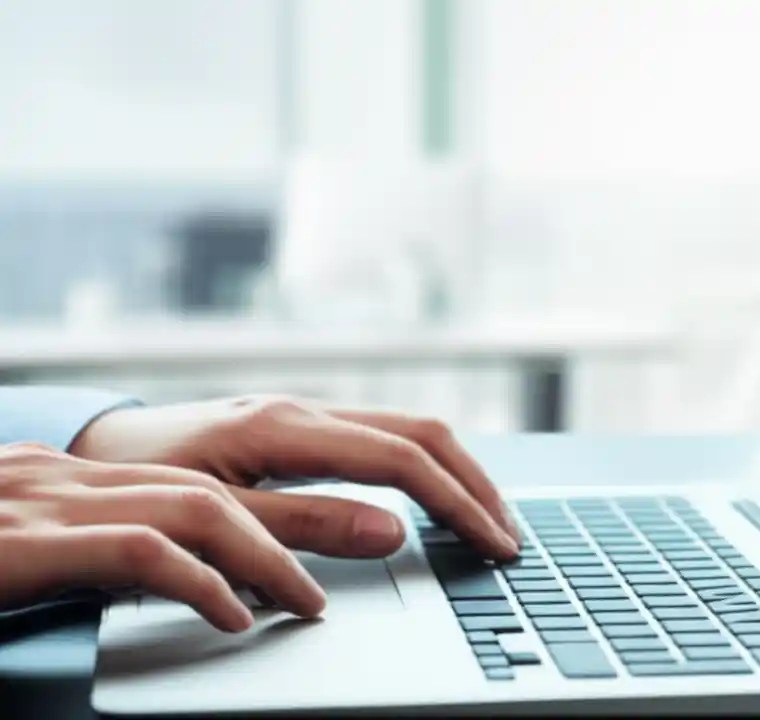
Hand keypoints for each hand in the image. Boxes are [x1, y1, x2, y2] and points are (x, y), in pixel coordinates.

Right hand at [0, 442, 324, 631]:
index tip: (331, 529)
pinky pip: (141, 552)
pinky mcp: (26, 543)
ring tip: (306, 599)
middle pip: (217, 477)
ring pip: (196, 505)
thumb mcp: (32, 546)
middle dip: (299, 515)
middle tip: (352, 559)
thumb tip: (183, 569)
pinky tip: (234, 615)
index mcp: (74, 470)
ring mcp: (50, 500)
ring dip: (266, 556)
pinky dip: (200, 583)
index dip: (276, 498)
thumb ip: (97, 546)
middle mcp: (70, 472)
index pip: (199, 468)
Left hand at [68, 395, 519, 559]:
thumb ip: (304, 525)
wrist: (101, 450)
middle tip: (509, 537)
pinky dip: (428, 467)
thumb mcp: (216, 514)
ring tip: (488, 520)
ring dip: (458, 473)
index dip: (459, 504)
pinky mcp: (306, 425)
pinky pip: (387, 437)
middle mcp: (307, 409)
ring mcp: (309, 411)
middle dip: (476, 484)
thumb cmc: (144, 486)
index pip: (404, 461)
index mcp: (287, 427)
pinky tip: (439, 497)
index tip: (494, 545)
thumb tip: (395, 530)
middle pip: (425, 433)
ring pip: (411, 429)